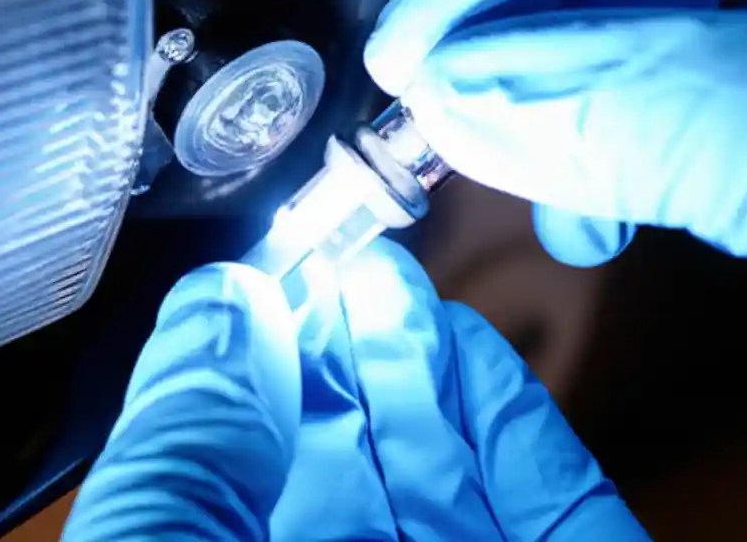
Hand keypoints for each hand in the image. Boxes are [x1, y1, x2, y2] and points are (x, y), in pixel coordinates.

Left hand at [61, 240, 647, 539]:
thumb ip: (180, 446)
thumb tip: (219, 309)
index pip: (245, 451)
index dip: (255, 350)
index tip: (264, 266)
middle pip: (356, 444)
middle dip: (345, 332)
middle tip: (338, 242)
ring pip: (454, 460)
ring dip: (427, 353)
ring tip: (391, 267)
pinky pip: (565, 505)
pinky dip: (524, 424)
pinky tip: (480, 345)